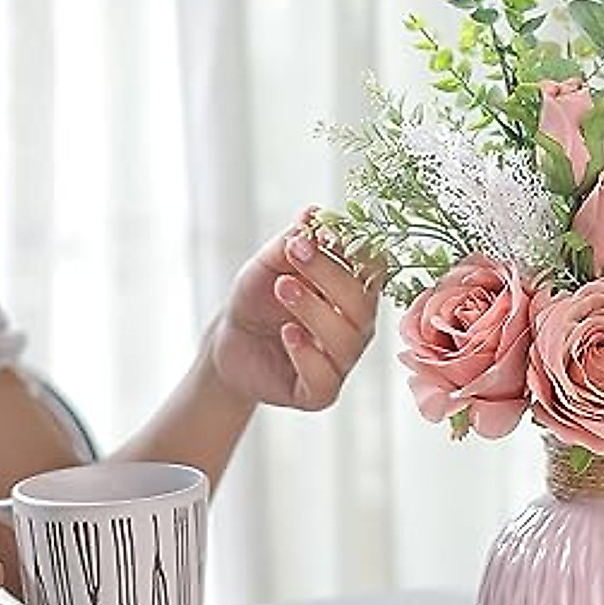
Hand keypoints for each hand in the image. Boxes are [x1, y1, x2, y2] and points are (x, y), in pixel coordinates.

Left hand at [208, 210, 381, 410]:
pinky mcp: (319, 392)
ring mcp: (340, 361)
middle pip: (363, 303)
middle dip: (330, 274)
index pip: (375, 270)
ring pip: (347, 340)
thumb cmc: (258, 298)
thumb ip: (293, 240)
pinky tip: (288, 334)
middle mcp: (356, 326)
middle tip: (296, 252)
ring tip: (283, 288)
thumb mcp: (269, 264)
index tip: (321, 231)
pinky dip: (308, 354)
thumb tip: (313, 212)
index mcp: (354, 291)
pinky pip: (325, 378)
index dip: (356, 250)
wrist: (227, 338)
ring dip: (315, 309)